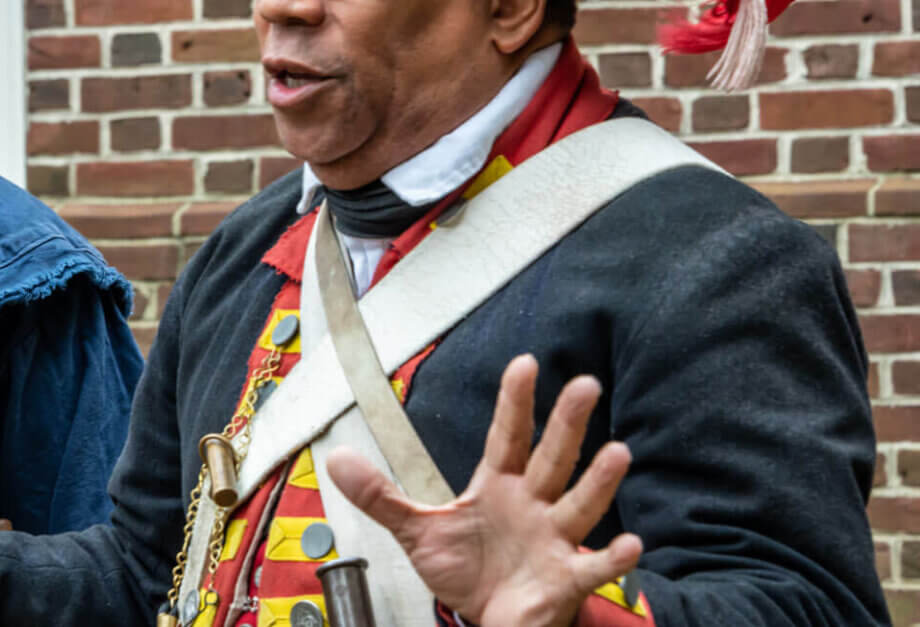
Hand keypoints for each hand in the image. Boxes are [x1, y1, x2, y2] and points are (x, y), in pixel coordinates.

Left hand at [325, 354, 641, 626]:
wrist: (486, 619)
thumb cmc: (465, 569)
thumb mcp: (417, 530)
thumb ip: (380, 495)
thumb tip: (336, 460)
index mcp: (499, 486)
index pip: (508, 436)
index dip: (515, 401)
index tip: (525, 364)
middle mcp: (533, 505)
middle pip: (552, 458)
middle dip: (567, 423)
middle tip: (585, 384)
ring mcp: (553, 540)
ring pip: (579, 505)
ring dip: (598, 482)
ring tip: (618, 453)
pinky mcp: (564, 579)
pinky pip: (592, 567)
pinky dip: (612, 558)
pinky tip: (629, 544)